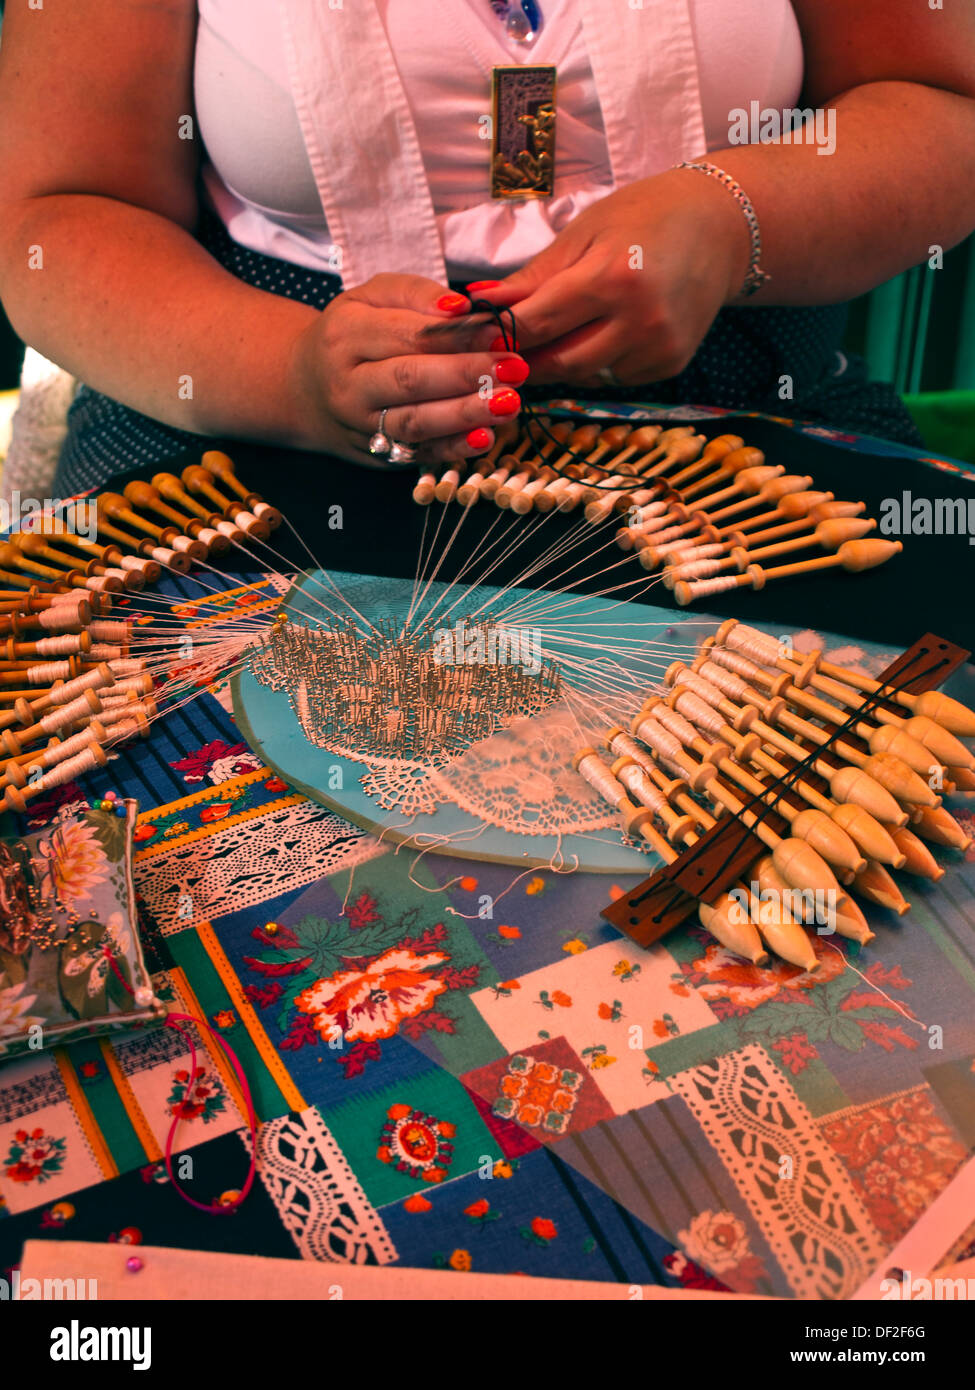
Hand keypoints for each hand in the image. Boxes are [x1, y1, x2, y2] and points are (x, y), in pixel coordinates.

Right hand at [290, 273, 529, 464]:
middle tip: (515, 369)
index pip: (409, 334)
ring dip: (465, 416)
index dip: (458, 335)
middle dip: (467, 375)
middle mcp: (348, 383)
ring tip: (508, 404)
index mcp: (347, 334)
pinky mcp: (373, 454)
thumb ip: (416, 294)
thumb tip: (462, 307)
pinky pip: (416, 453)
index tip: (501, 332)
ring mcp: (359, 425)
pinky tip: (486, 438)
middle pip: (411, 379)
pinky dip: (453, 449)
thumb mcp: (371, 297)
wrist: (304, 388)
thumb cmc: (351, 335)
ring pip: (415, 422)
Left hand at [473, 170, 752, 386]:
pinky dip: (594, 364)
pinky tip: (598, 335)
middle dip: (524, 357)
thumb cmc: (645, 218)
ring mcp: (658, 348)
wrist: (721, 227)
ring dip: (558, 362)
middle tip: (500, 347)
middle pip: (557, 361)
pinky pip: (613, 377)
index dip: (499, 334)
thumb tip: (481, 304)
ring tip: (552, 333)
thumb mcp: (583, 234)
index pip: (537, 323)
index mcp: (611, 279)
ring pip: (584, 376)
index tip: (473, 335)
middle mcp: (639, 321)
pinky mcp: (669, 364)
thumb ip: (533, 278)